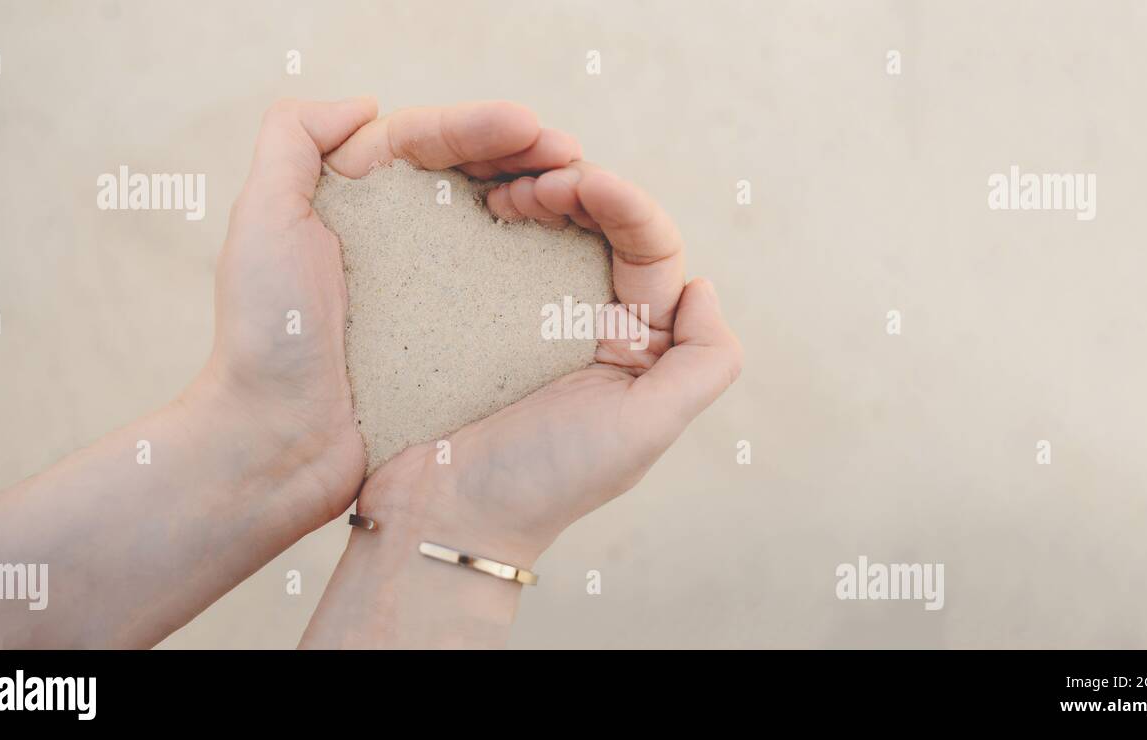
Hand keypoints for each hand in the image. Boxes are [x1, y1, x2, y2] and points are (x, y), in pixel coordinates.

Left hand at [198, 97, 583, 528]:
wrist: (279, 444)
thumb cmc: (267, 337)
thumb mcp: (264, 220)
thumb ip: (295, 139)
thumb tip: (366, 104)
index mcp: (354, 200)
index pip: (424, 142)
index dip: (478, 128)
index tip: (528, 124)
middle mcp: (397, 236)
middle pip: (471, 174)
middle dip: (524, 153)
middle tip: (570, 151)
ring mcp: (430, 286)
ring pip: (496, 220)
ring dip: (543, 197)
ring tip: (584, 187)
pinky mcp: (455, 333)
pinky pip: (506, 282)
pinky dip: (543, 258)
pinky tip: (575, 248)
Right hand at [355, 163, 742, 567]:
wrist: (443, 517)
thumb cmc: (545, 480)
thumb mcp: (646, 428)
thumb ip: (701, 363)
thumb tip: (704, 286)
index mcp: (641, 347)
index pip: (651, 252)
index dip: (626, 206)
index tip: (582, 183)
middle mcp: (594, 327)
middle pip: (602, 230)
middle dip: (578, 189)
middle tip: (530, 183)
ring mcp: (532, 321)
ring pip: (552, 232)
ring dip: (537, 194)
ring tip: (503, 190)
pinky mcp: (476, 321)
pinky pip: (496, 254)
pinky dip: (494, 219)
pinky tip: (475, 204)